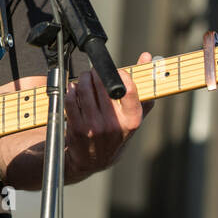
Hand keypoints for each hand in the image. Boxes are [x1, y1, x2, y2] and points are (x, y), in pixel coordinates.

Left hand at [63, 52, 153, 176]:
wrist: (94, 160)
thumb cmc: (117, 134)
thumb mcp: (134, 115)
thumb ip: (142, 86)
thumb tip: (147, 57)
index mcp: (132, 120)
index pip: (128, 88)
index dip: (120, 74)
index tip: (116, 73)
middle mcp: (114, 125)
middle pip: (102, 84)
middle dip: (97, 73)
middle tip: (95, 73)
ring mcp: (94, 128)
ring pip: (84, 89)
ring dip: (83, 79)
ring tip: (85, 79)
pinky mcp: (77, 129)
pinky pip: (71, 99)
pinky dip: (71, 90)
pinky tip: (75, 91)